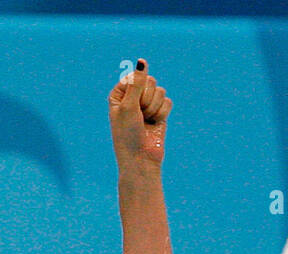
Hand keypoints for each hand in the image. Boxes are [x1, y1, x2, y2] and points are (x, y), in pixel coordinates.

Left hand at [108, 58, 171, 172]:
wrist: (140, 159)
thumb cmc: (128, 134)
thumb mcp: (129, 106)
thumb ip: (137, 83)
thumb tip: (142, 61)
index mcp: (119, 93)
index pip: (135, 76)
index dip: (137, 91)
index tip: (131, 106)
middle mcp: (132, 96)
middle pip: (150, 81)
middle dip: (147, 100)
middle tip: (140, 116)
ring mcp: (146, 104)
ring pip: (160, 91)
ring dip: (154, 108)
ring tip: (146, 122)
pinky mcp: (159, 111)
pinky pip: (168, 101)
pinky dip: (162, 114)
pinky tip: (155, 125)